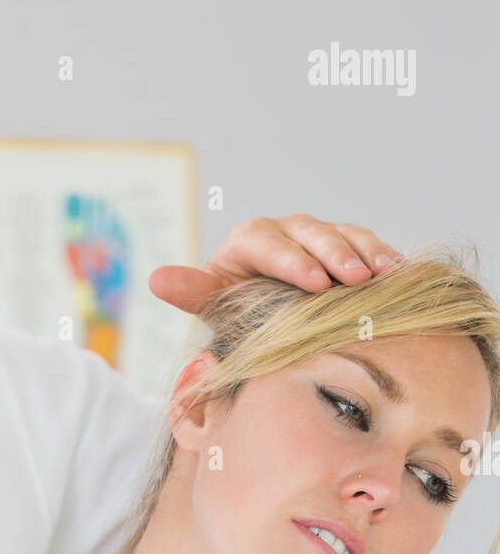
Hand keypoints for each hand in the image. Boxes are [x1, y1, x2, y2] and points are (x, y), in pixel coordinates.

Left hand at [149, 214, 402, 313]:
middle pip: (310, 233)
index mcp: (248, 242)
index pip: (267, 242)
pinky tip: (397, 272)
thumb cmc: (236, 314)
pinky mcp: (346, 245)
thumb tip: (155, 279)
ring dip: (364, 253)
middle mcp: (284, 232)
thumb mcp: (214, 306)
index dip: (291, 260)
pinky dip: (382, 256)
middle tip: (352, 280)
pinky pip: (365, 243)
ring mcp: (317, 236)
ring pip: (343, 233)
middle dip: (333, 255)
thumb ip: (192, 292)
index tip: (313, 283)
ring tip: (381, 276)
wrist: (265, 321)